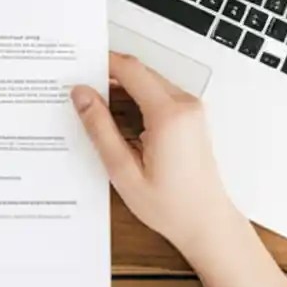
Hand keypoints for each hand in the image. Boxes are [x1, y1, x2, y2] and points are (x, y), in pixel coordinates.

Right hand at [71, 53, 244, 259]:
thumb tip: (81, 95)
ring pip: (148, 82)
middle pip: (140, 72)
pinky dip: (136, 99)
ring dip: (122, 88)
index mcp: (169, 115)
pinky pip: (159, 96)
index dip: (102, 63)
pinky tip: (118, 120)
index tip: (78, 66)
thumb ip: (100, 128)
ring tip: (94, 108)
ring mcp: (191, 110)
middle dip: (108, 75)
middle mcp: (185, 105)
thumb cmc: (171, 206)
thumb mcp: (123, 170)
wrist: (207, 223)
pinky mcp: (191, 118)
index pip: (130, 70)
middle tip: (79, 89)